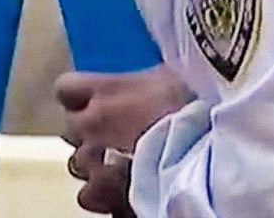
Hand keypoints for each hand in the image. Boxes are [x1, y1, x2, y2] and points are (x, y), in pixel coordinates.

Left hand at [55, 65, 191, 215]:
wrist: (206, 155)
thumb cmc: (194, 112)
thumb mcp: (172, 79)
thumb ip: (146, 81)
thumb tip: (150, 77)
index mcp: (104, 92)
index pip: (67, 89)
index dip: (82, 97)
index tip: (98, 100)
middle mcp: (90, 125)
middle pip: (71, 128)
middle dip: (89, 132)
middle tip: (117, 136)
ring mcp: (94, 163)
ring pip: (78, 164)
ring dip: (96, 164)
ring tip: (123, 167)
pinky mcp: (103, 195)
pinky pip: (90, 196)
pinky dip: (104, 194)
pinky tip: (125, 191)